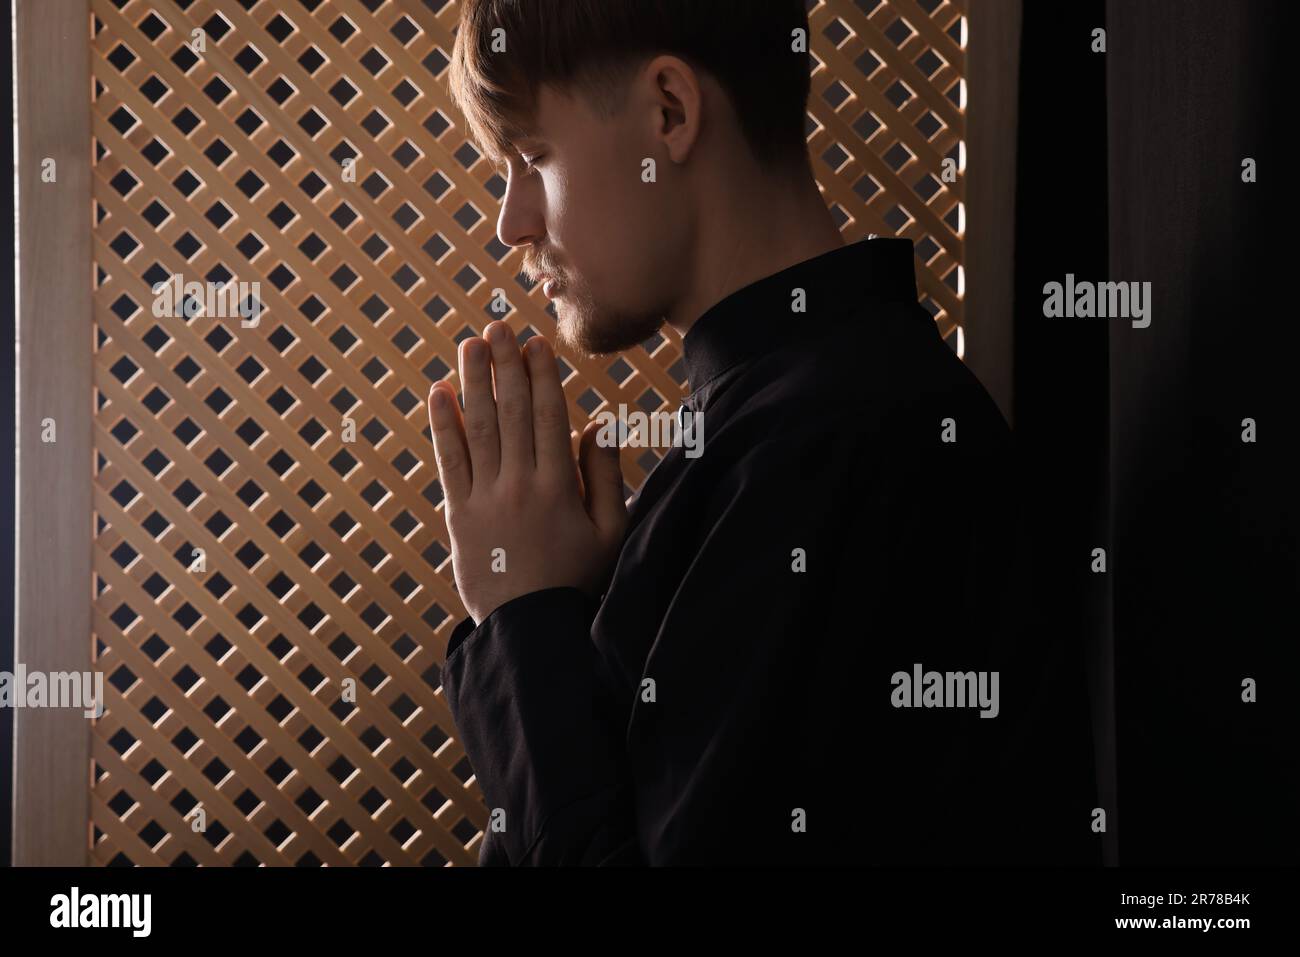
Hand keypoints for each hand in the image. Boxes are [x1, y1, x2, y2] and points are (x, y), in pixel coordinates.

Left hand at [426, 320, 627, 624]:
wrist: (530, 630)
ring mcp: (485, 498)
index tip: (535, 344)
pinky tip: (440, 393)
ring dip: (473, 382)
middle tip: (498, 327)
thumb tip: (597, 424)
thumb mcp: (609, 532)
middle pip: (510, 412)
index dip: (540, 376)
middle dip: (504, 366)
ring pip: (478, 427)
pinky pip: (449, 460)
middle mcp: (520, 484)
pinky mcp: (459, 515)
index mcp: (559, 486)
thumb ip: (604, 476)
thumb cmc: (578, 581)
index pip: (547, 416)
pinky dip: (443, 425)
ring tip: (470, 345)